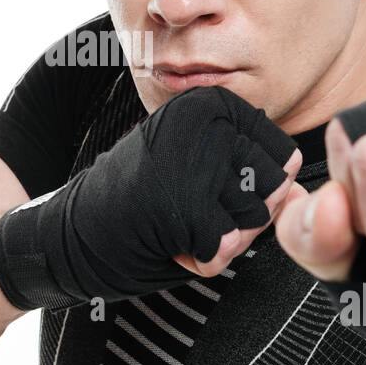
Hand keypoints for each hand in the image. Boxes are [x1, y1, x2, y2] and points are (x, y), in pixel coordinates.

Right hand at [0, 84, 300, 309]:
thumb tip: (300, 196)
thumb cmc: (141, 207)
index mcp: (210, 103)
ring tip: (173, 223)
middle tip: (184, 209)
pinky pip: (226, 250)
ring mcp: (191, 161)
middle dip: (239, 219)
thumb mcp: (202, 174)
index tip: (199, 186)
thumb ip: (255, 177)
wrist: (65, 234)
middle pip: (273, 189)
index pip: (282, 156)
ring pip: (254, 220)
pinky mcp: (180, 206)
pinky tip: (164, 243)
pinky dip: (199, 261)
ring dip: (219, 240)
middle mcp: (203, 120)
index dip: (247, 191)